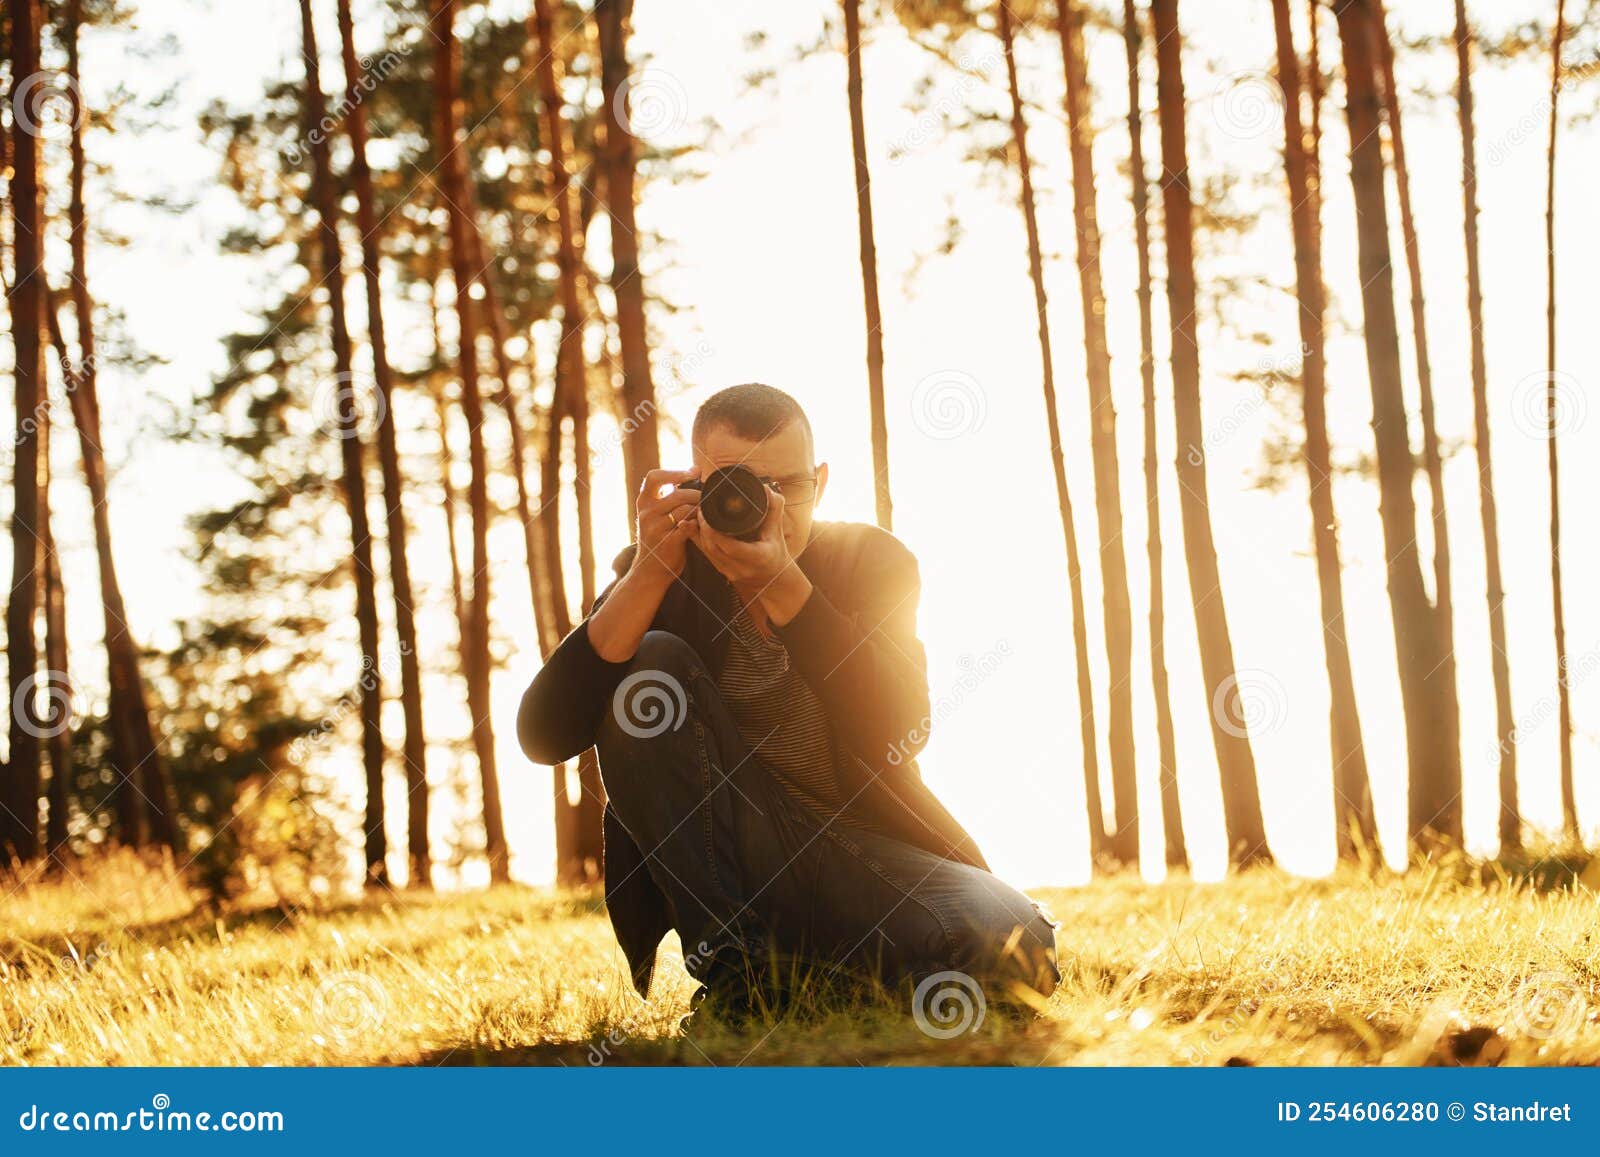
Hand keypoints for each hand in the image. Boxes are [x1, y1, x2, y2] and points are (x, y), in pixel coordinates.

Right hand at [631, 468, 699, 586]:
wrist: (650, 569)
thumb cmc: (659, 536)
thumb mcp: (657, 512)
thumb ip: (672, 493)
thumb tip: (696, 469)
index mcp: (644, 502)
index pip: (654, 477)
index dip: (675, 472)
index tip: (693, 473)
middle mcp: (647, 513)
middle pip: (677, 494)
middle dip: (697, 495)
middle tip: (707, 499)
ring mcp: (655, 528)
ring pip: (685, 510)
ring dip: (699, 510)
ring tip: (705, 513)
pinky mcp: (666, 542)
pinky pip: (687, 527)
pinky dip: (697, 524)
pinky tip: (700, 525)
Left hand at [694, 487, 812, 624]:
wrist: (773, 579)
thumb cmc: (776, 552)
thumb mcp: (777, 531)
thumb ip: (774, 509)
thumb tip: (765, 488)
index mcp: (758, 557)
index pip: (731, 547)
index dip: (715, 532)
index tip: (709, 514)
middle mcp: (743, 568)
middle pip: (714, 548)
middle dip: (703, 528)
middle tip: (701, 509)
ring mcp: (731, 573)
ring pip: (707, 552)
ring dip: (699, 533)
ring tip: (698, 515)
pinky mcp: (722, 572)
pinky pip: (706, 555)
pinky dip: (698, 540)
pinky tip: (692, 527)